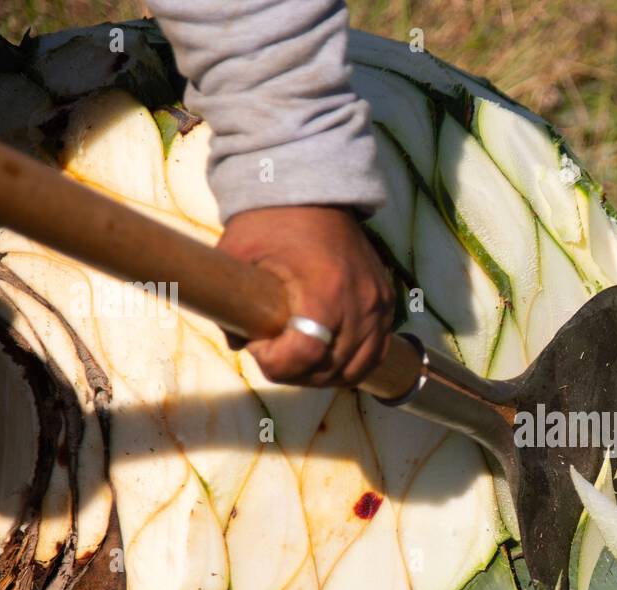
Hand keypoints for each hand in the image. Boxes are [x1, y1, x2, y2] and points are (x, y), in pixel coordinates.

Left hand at [216, 205, 394, 386]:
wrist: (314, 189)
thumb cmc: (272, 220)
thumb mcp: (238, 254)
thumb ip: (230, 304)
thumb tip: (238, 344)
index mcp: (325, 289)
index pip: (308, 354)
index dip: (278, 363)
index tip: (259, 346)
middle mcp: (360, 301)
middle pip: (331, 369)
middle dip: (296, 372)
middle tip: (272, 354)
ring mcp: (378, 304)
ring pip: (357, 368)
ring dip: (324, 374)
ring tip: (298, 359)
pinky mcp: (386, 303)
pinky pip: (376, 352)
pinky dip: (351, 363)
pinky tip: (327, 358)